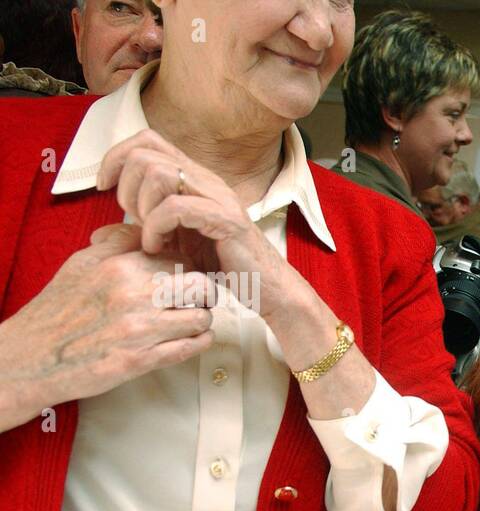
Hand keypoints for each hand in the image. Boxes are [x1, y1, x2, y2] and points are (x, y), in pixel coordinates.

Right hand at [0, 224, 214, 431]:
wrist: (33, 355)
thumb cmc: (57, 311)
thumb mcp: (81, 264)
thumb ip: (117, 244)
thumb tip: (146, 232)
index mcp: (121, 268)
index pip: (180, 258)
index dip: (190, 267)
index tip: (189, 276)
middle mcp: (135, 296)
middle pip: (200, 285)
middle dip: (205, 292)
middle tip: (200, 298)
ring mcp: (141, 330)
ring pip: (201, 317)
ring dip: (202, 319)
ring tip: (193, 319)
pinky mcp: (142, 360)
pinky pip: (190, 348)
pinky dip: (200, 342)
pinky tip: (195, 338)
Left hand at [97, 129, 310, 322]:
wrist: (267, 289)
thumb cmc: (223, 269)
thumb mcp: (176, 244)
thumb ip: (144, 230)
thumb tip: (100, 232)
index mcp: (195, 179)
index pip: (147, 140)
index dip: (116, 157)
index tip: (104, 188)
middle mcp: (207, 180)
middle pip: (146, 154)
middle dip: (126, 187)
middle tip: (134, 220)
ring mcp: (218, 198)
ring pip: (159, 174)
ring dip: (142, 206)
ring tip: (149, 235)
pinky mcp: (225, 220)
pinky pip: (175, 208)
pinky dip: (155, 229)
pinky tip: (159, 248)